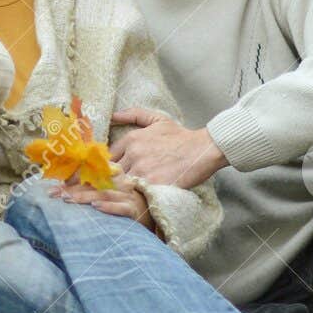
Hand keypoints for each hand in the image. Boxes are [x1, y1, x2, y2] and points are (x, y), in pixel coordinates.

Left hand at [49, 173, 159, 233]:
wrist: (150, 213)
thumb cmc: (124, 200)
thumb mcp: (109, 188)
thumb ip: (91, 183)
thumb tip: (65, 183)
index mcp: (114, 172)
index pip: (92, 170)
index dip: (75, 175)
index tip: (58, 182)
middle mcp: (121, 181)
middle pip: (94, 182)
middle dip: (73, 188)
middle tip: (55, 194)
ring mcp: (128, 195)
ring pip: (104, 194)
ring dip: (85, 197)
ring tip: (68, 199)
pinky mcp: (134, 210)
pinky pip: (121, 207)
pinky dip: (108, 207)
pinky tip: (95, 207)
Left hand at [110, 108, 226, 188]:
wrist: (204, 150)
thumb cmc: (181, 137)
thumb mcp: (158, 119)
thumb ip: (134, 115)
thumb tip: (113, 116)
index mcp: (132, 138)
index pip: (109, 156)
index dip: (111, 165)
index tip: (117, 170)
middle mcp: (134, 153)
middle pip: (113, 172)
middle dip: (115, 178)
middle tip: (120, 183)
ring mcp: (143, 170)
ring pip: (122, 184)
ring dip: (124, 189)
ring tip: (128, 192)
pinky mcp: (153, 184)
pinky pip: (136, 193)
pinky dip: (136, 196)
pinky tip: (140, 197)